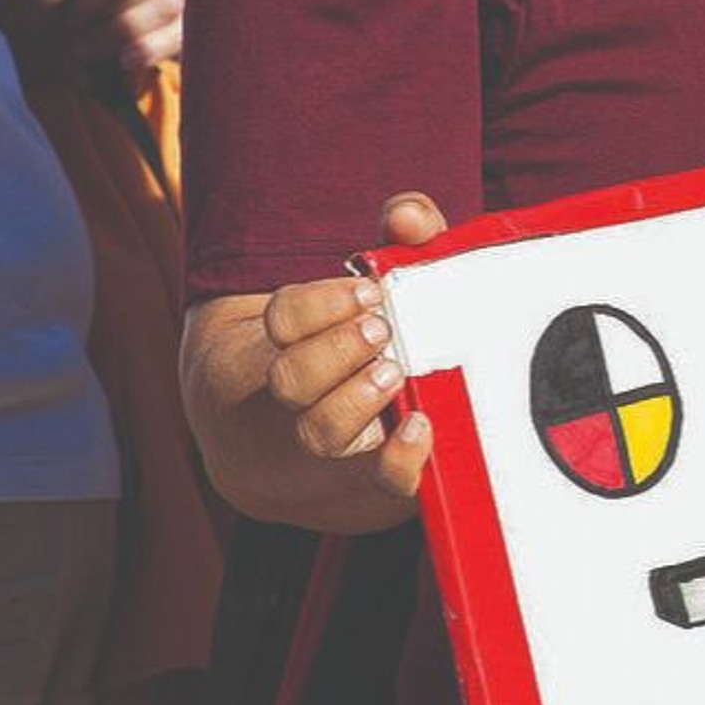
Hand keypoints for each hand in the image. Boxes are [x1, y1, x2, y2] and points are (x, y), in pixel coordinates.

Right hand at [252, 195, 450, 508]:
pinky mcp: (374, 488)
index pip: (282, 320)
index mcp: (289, 347)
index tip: (367, 291)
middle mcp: (296, 404)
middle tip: (380, 329)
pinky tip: (421, 430)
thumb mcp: (384, 290)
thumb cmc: (372, 348)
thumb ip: (404, 242)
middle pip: (290, 378)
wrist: (330, 449)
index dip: (318, 306)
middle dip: (335, 350)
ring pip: (320, 431)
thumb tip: (407, 217)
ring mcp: (329, 452)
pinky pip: (380, 487)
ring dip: (356, 399)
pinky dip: (400, 462)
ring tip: (393, 371)